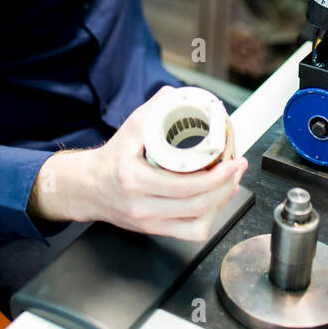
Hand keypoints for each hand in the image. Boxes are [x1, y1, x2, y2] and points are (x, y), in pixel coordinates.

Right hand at [30, 88, 247, 242]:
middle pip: (197, 206)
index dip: (216, 177)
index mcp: (135, 180)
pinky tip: (215, 202)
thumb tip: (177, 95)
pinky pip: (190, 233)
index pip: (185, 186)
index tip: (231, 161)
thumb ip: (155, 109)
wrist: (89, 186)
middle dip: (226, 186)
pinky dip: (209, 218)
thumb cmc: (112, 158)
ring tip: (231, 183)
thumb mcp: (130, 128)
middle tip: (237, 168)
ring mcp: (149, 222)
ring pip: (197, 223)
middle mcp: (142, 206)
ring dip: (221, 203)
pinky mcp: (154, 230)